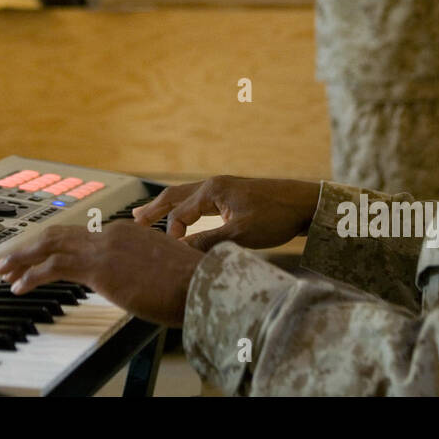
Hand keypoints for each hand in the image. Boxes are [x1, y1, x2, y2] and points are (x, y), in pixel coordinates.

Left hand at [0, 221, 202, 326]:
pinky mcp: (98, 268)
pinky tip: (19, 287)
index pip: (78, 236)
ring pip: (48, 247)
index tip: (37, 258)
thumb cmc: (188, 283)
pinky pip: (53, 268)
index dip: (52, 246)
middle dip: (28, 247)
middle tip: (7, 259)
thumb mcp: (158, 267)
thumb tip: (129, 278)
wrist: (200, 285)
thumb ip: (137, 265)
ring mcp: (102, 248)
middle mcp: (109, 233)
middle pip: (57, 234)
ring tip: (3, 272)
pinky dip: (31, 276)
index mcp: (123, 231)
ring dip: (21, 259)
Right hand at [132, 175, 320, 251]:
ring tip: (147, 215)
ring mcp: (223, 188)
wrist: (305, 203)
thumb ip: (208, 242)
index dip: (172, 234)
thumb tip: (181, 252)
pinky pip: (198, 200)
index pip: (180, 213)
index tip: (169, 253)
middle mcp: (214, 185)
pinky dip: (184, 208)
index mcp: (212, 191)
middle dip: (154, 209)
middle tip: (133, 220)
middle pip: (175, 196)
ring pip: (186, 196)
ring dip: (167, 207)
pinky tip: (183, 217)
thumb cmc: (275, 216)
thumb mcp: (241, 233)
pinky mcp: (232, 195)